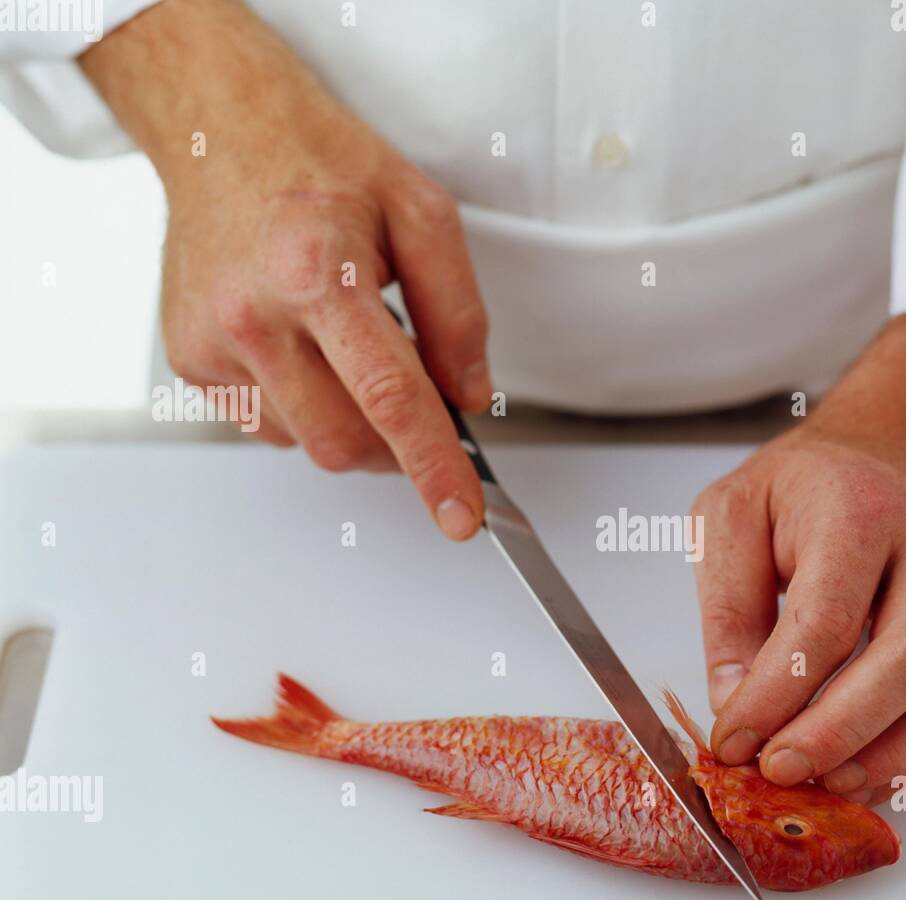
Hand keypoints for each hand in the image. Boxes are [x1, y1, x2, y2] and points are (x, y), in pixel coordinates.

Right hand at [80, 0, 489, 539]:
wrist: (223, 129)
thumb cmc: (321, 163)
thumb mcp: (422, 212)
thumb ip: (458, 312)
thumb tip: (468, 395)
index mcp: (319, 276)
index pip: (390, 400)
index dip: (434, 467)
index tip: (461, 516)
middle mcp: (254, 317)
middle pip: (344, 442)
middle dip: (394, 446)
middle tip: (413, 398)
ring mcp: (212, 344)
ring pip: (306, 442)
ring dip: (348, 420)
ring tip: (344, 343)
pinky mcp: (189, 360)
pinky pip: (268, 425)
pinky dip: (305, 406)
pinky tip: (303, 348)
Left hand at [692, 315, 905, 800]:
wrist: (903, 444)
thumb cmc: (811, 484)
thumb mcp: (734, 516)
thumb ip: (726, 606)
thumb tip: (735, 700)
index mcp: (860, 510)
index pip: (825, 620)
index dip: (776, 693)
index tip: (733, 737)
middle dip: (839, 732)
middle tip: (781, 771)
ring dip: (895, 755)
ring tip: (830, 785)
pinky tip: (871, 769)